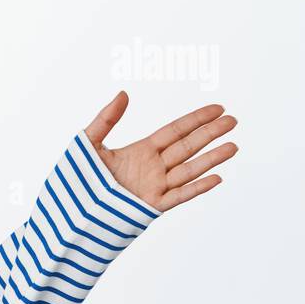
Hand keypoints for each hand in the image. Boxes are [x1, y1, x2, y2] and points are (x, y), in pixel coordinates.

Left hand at [85, 92, 238, 212]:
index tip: (218, 108)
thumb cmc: (79, 178)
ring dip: (211, 159)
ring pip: (189, 170)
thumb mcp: (89, 143)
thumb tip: (123, 93)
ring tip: (233, 146)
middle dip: (210, 134)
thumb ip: (106, 119)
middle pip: (187, 147)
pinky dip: (196, 188)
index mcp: (142, 151)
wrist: (71, 210)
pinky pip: (178, 196)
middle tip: (233, 121)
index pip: (175, 131)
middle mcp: (153, 168)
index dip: (196, 120)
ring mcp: (154, 187)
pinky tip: (216, 178)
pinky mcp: (150, 206)